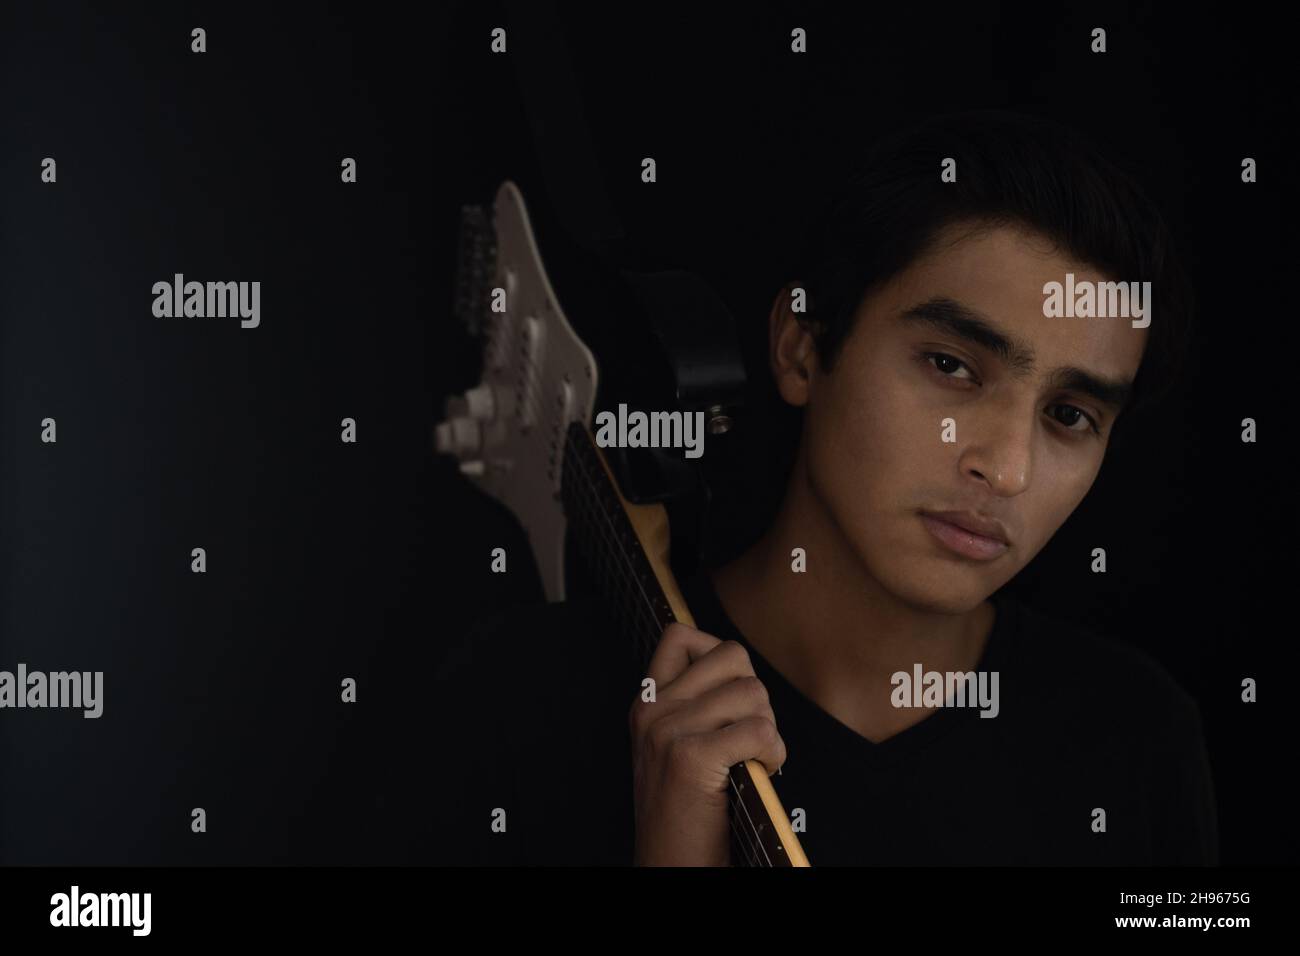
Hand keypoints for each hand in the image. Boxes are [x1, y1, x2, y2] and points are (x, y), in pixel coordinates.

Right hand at [628, 622, 786, 865]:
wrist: (672, 867)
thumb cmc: (687, 815)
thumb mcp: (673, 748)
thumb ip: (694, 704)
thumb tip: (740, 670)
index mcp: (647, 703)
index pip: (681, 636)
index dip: (722, 660)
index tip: (732, 702)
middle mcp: (652, 711)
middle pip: (732, 657)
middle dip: (756, 695)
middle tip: (750, 736)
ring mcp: (668, 732)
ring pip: (752, 692)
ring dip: (769, 728)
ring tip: (755, 759)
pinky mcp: (690, 758)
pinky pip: (759, 730)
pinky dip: (774, 752)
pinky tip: (762, 772)